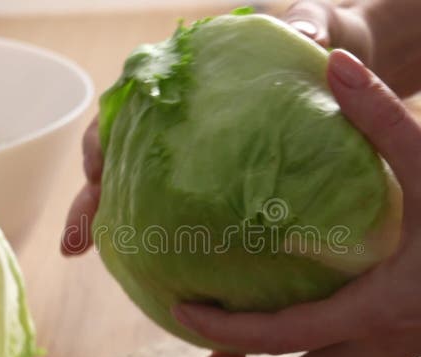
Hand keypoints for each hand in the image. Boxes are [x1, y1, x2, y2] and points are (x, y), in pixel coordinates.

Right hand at [62, 4, 372, 254]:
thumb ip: (308, 25)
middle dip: (92, 198)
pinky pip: (181, 206)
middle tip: (74, 243)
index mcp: (189, 79)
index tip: (95, 167)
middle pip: (122, 156)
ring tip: (87, 257)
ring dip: (113, 223)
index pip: (129, 108)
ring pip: (141, 186)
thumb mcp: (315, 23)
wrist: (346, 54)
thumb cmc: (321, 33)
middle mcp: (184, 117)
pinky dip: (162, 234)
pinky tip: (156, 269)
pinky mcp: (224, 175)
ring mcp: (200, 149)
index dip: (104, 138)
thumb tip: (307, 36)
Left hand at [170, 50, 420, 356]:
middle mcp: (378, 341)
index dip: (227, 327)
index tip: (183, 310)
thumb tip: (339, 69)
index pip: (282, 335)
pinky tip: (305, 315)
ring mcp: (395, 347)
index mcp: (374, 312)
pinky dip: (309, 351)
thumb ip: (385, 120)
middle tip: (199, 350)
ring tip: (236, 347)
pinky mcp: (411, 339)